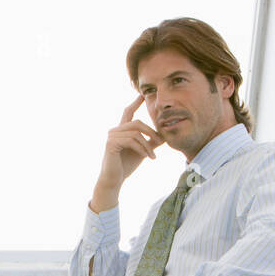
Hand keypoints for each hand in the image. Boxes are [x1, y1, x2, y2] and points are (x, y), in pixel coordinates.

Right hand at [90, 94, 164, 211]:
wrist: (114, 180)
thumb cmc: (126, 166)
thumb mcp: (142, 151)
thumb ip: (151, 142)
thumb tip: (164, 135)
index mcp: (121, 130)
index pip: (128, 112)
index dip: (136, 102)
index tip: (143, 94)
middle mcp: (115, 130)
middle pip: (137, 123)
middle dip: (151, 131)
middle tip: (160, 142)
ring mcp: (111, 136)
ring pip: (136, 133)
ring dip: (148, 145)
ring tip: (153, 156)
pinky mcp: (111, 144)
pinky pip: (132, 141)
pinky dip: (142, 149)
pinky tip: (147, 157)